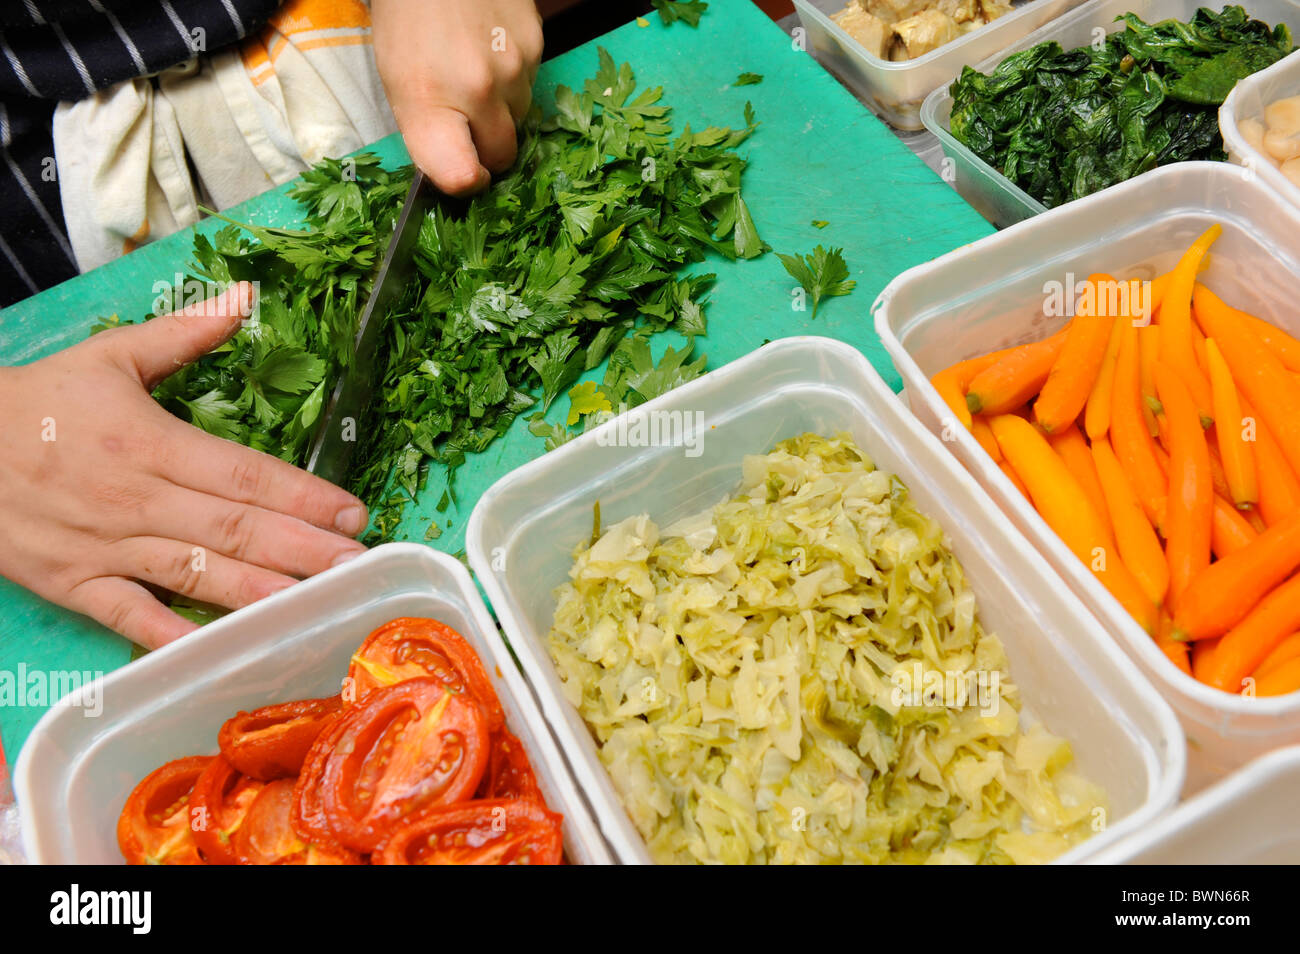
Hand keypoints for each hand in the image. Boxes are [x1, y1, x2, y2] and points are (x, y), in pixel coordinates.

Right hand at [0, 283, 368, 649]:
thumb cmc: (36, 404)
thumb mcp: (109, 357)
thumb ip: (184, 333)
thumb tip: (244, 296)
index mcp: (151, 444)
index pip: (244, 475)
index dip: (303, 496)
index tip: (351, 512)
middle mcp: (137, 500)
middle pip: (234, 531)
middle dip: (302, 551)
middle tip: (357, 566)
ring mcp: (107, 548)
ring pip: (196, 577)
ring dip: (261, 593)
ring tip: (318, 604)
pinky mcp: (76, 586)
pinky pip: (132, 620)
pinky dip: (176, 638)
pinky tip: (225, 650)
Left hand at [372, 0, 542, 194]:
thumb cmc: (407, 18)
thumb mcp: (396, 79)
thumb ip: (427, 132)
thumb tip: (457, 170)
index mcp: (429, 101)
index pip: (461, 176)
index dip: (465, 183)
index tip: (464, 176)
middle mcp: (477, 90)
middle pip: (502, 156)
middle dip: (487, 148)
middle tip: (467, 121)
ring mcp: (513, 67)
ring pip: (519, 119)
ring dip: (502, 109)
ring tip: (475, 71)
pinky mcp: (537, 47)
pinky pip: (531, 84)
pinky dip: (513, 78)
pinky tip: (490, 50)